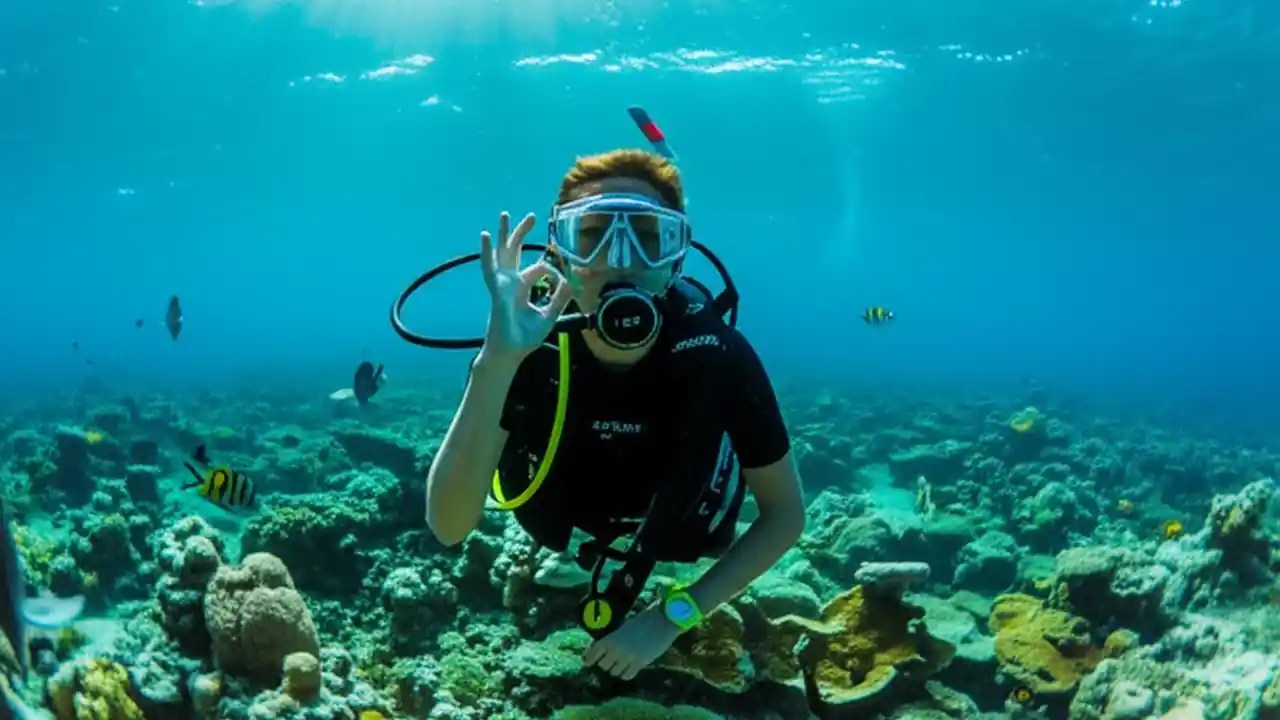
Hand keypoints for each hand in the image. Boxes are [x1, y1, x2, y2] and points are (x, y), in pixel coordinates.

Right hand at [479, 211, 572, 362]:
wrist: (510, 352)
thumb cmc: (525, 337)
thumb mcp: (549, 316)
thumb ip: (559, 299)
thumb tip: (570, 282)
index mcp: (523, 287)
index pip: (539, 268)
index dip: (554, 272)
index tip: (565, 282)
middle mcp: (512, 282)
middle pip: (516, 251)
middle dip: (522, 233)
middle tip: (532, 216)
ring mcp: (503, 285)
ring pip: (503, 254)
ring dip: (504, 234)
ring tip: (505, 215)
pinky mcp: (498, 291)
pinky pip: (490, 269)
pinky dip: (486, 253)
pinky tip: (484, 237)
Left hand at [582, 605, 680, 679]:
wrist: (663, 620)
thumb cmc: (644, 620)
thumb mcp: (625, 627)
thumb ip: (614, 639)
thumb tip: (605, 651)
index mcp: (612, 637)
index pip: (594, 651)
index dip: (589, 658)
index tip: (586, 662)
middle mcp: (617, 649)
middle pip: (603, 665)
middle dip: (606, 662)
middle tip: (610, 659)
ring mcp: (629, 657)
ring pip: (614, 672)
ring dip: (616, 668)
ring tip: (622, 663)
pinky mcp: (640, 663)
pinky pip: (627, 675)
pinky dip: (626, 673)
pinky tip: (629, 668)